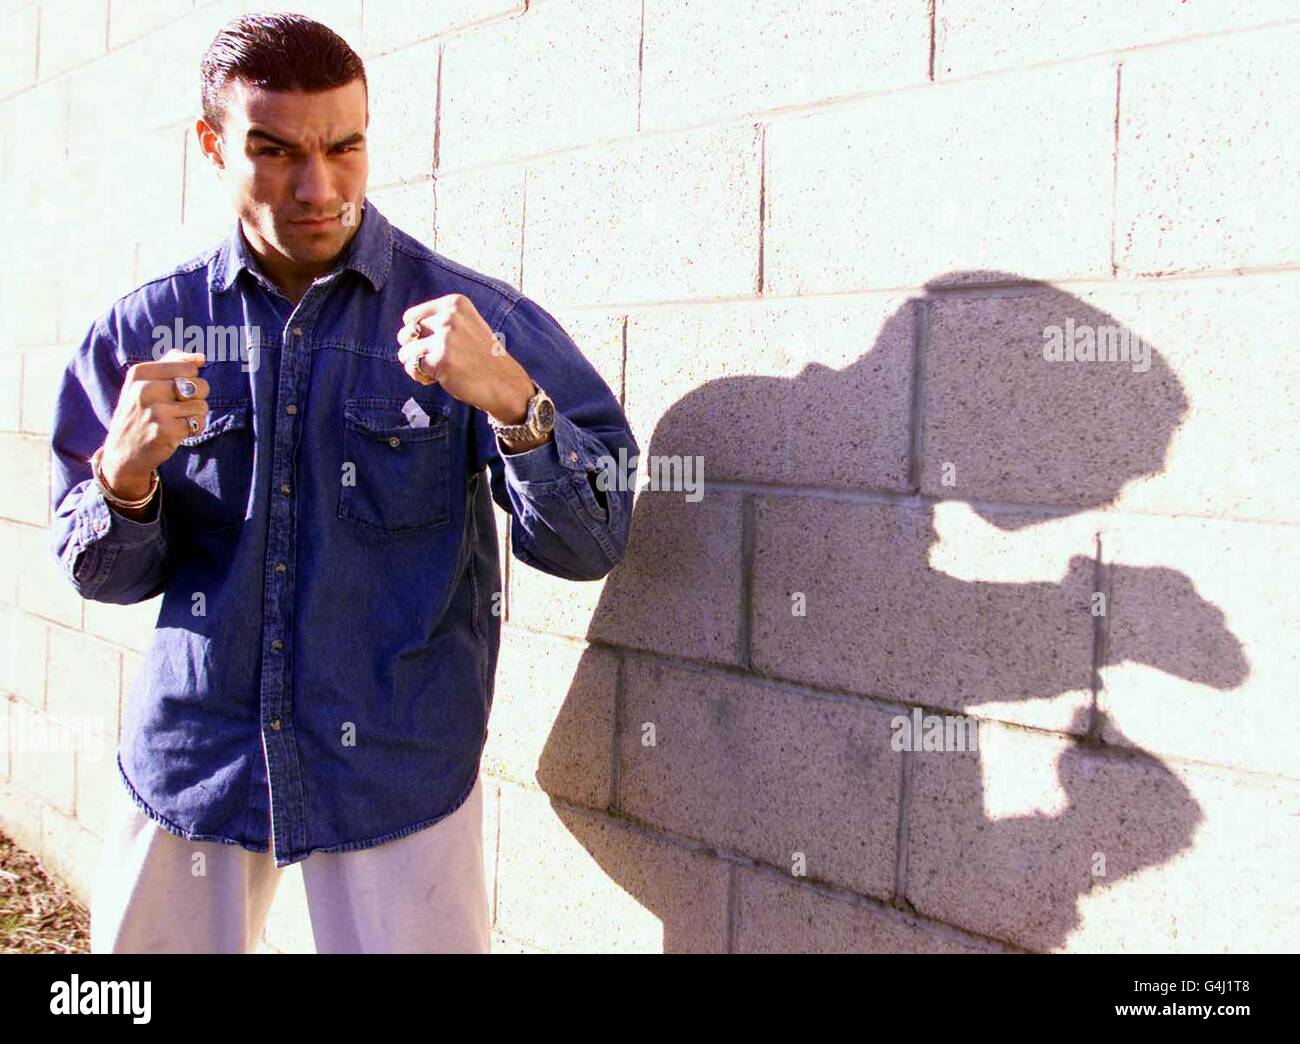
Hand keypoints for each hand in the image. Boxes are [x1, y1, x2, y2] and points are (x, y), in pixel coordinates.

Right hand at [100, 349, 209, 498]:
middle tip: (177, 408)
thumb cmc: (139, 414)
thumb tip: (200, 357)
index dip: (190, 380)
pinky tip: (175, 433)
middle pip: (200, 385)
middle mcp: (145, 389)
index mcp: (140, 372)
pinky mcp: (166, 431)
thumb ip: (171, 364)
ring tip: (174, 421)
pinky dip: (193, 430)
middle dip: (197, 399)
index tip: (173, 391)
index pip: (189, 367)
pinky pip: (198, 424)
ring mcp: (155, 411)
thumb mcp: (144, 383)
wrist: (122, 453)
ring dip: (194, 416)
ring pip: (202, 406)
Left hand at [396, 294, 533, 423]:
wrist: (504, 383)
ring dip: (416, 364)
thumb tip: (405, 332)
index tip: (433, 345)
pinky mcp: (440, 359)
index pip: (412, 316)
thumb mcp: (466, 326)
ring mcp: (445, 338)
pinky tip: (436, 379)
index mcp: (455, 304)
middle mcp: (449, 316)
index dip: (417, 334)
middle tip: (433, 359)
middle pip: (406, 332)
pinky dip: (420, 376)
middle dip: (414, 348)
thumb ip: (439, 321)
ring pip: (406, 350)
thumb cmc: (482, 358)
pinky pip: (412, 366)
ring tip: (435, 370)